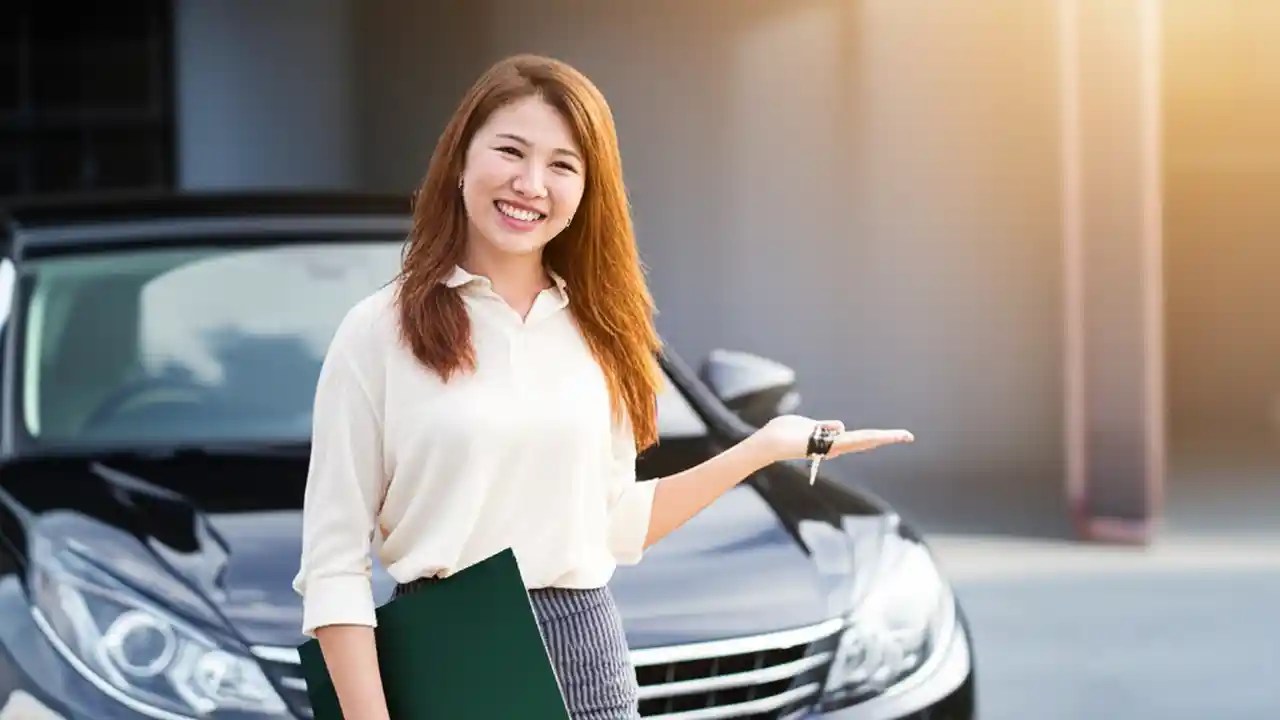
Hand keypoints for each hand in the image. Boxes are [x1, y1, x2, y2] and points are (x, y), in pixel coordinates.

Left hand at [750, 414, 913, 464]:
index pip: (858, 439)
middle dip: (887, 439)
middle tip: (908, 436)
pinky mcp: (825, 445)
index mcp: (830, 442)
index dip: (877, 437)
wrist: (768, 443)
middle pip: (866, 441)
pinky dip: (865, 439)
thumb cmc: (783, 434)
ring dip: (883, 438)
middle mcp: (834, 448)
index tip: (895, 436)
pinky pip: (849, 441)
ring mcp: (831, 447)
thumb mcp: (807, 424)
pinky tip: (879, 438)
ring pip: (862, 441)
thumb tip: (841, 425)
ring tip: (903, 435)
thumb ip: (824, 425)